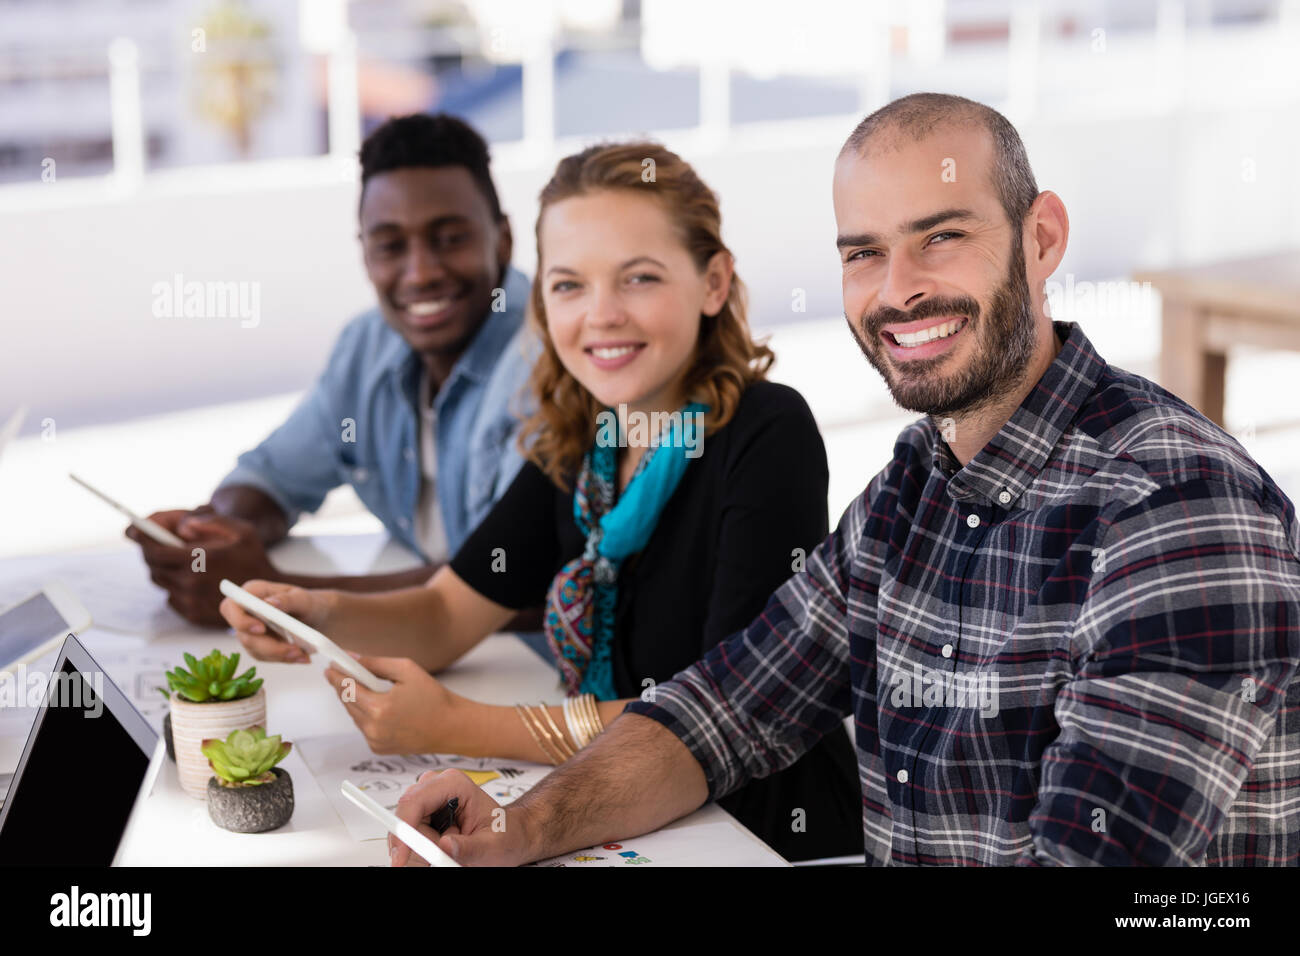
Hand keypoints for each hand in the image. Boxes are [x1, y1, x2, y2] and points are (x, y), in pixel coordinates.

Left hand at [128, 510, 274, 625]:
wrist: (265, 597)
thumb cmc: (253, 559)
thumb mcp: (241, 530)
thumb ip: (211, 521)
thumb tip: (183, 525)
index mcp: (198, 559)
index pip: (154, 549)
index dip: (141, 538)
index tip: (133, 530)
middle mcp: (190, 582)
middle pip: (153, 565)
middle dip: (154, 551)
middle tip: (165, 543)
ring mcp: (189, 600)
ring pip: (160, 581)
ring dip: (165, 568)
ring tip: (184, 561)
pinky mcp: (191, 613)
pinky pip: (170, 597)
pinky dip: (175, 586)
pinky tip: (193, 579)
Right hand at [219, 580, 332, 662]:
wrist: (319, 620)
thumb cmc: (310, 604)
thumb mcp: (304, 599)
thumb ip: (287, 600)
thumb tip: (269, 603)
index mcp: (253, 593)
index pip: (231, 606)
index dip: (240, 620)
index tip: (261, 629)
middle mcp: (246, 613)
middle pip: (243, 634)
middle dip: (269, 645)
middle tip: (295, 650)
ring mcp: (250, 632)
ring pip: (255, 649)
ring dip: (280, 654)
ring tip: (303, 653)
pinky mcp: (258, 647)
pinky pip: (266, 657)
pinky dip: (284, 658)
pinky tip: (301, 656)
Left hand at [324, 655, 462, 753]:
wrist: (451, 726)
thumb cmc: (434, 697)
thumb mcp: (406, 670)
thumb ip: (375, 663)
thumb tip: (352, 659)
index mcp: (379, 708)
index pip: (346, 688)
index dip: (336, 675)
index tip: (330, 667)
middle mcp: (373, 728)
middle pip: (347, 702)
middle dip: (345, 686)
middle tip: (347, 673)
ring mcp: (375, 741)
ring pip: (354, 715)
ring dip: (357, 701)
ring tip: (371, 689)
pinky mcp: (378, 749)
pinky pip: (364, 727)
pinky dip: (366, 715)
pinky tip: (382, 707)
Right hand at [390, 769, 531, 866]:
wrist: (510, 836)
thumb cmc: (505, 835)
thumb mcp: (492, 847)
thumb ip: (470, 848)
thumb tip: (444, 846)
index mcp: (454, 784)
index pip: (414, 802)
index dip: (403, 830)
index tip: (400, 858)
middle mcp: (437, 788)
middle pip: (406, 819)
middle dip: (417, 845)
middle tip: (439, 859)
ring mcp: (429, 802)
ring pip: (406, 831)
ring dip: (423, 849)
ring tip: (451, 851)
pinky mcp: (424, 816)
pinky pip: (410, 838)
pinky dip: (423, 851)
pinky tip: (443, 851)